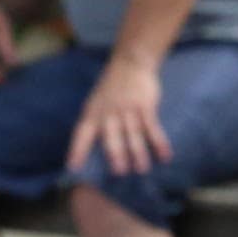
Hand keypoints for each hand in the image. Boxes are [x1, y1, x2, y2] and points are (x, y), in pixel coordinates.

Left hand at [67, 53, 172, 176]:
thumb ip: (95, 123)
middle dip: (115, 155)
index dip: (77, 150)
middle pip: (111, 137)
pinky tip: (164, 157)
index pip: (82, 133)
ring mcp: (127, 109)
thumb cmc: (111, 88)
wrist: (130, 63)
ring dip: (138, 154)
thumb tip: (91, 151)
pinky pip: (152, 128)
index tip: (73, 167)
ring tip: (142, 169)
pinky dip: (159, 143)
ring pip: (133, 135)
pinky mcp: (144, 106)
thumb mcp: (96, 102)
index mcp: (93, 112)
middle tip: (120, 173)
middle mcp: (108, 112)